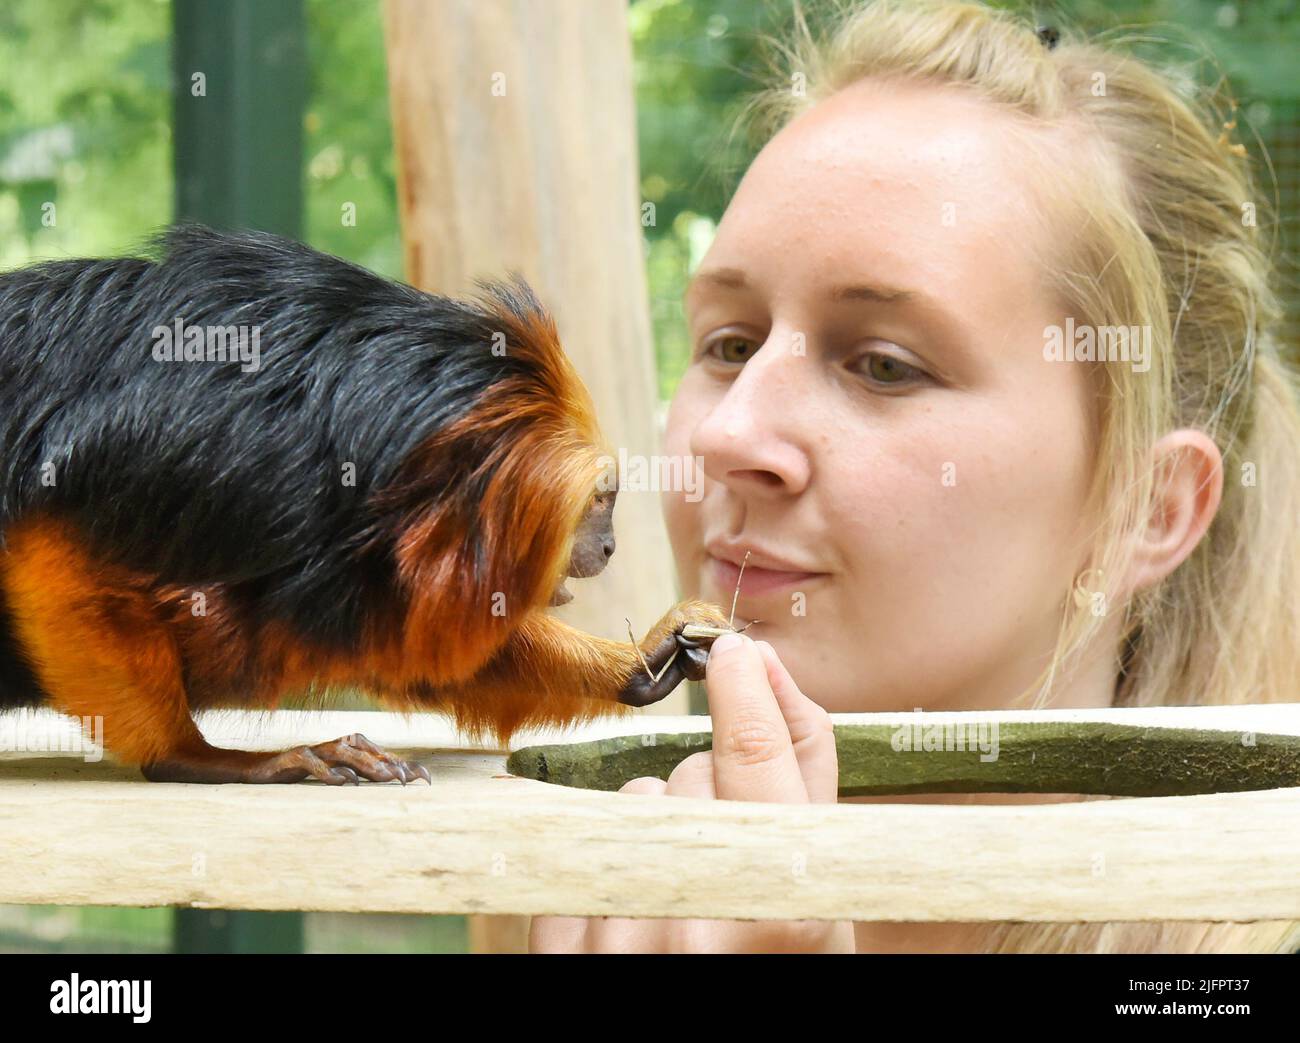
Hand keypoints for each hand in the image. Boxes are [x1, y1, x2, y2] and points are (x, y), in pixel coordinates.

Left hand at [530, 632, 854, 952]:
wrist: (720, 1021)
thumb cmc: (780, 956)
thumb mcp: (821, 883)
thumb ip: (803, 768)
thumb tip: (766, 668)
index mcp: (780, 899)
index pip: (752, 757)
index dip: (744, 690)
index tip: (734, 654)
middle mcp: (699, 920)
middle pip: (690, 779)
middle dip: (709, 793)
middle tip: (731, 858)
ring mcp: (622, 942)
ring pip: (629, 809)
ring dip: (653, 830)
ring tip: (683, 893)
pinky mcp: (563, 956)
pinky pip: (576, 852)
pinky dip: (603, 864)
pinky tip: (634, 908)